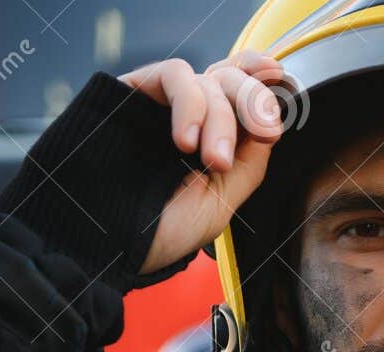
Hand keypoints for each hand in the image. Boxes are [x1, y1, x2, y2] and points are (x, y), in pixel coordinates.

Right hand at [119, 52, 286, 274]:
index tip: (283, 85)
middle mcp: (190, 119)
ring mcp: (162, 105)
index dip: (266, 82)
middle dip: (255, 103)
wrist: (100, 244)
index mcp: (213, 142)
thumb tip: (271, 117)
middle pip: (234, 81)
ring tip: (214, 160)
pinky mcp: (134, 93)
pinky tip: (185, 142)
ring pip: (210, 77)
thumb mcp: (221, 203)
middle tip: (264, 133)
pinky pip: (175, 74)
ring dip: (222, 116)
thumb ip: (251, 161)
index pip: (244, 94)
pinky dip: (190, 102)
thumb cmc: (154, 233)